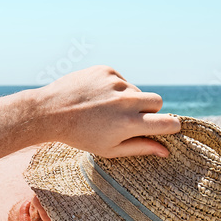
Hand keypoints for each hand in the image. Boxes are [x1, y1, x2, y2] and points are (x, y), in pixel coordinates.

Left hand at [37, 65, 180, 157]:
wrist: (49, 112)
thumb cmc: (80, 135)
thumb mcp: (109, 149)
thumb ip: (140, 148)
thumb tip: (166, 150)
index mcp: (128, 124)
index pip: (168, 122)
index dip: (171, 125)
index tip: (167, 127)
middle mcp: (125, 101)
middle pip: (157, 101)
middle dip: (148, 110)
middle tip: (127, 118)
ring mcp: (115, 83)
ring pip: (136, 90)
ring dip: (127, 99)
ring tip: (103, 109)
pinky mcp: (106, 71)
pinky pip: (121, 80)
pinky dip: (113, 88)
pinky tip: (96, 97)